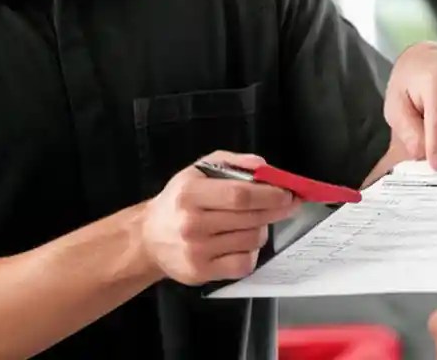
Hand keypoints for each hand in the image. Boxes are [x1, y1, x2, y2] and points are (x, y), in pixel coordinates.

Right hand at [142, 151, 300, 285]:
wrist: (149, 237)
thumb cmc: (179, 200)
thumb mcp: (198, 170)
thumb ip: (232, 162)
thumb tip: (265, 168)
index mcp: (190, 193)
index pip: (239, 195)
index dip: (269, 194)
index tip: (288, 193)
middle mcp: (191, 223)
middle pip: (249, 218)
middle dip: (275, 210)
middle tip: (287, 205)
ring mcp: (196, 251)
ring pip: (251, 240)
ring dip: (262, 229)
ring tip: (254, 223)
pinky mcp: (202, 272)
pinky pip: (243, 264)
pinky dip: (251, 253)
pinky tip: (242, 243)